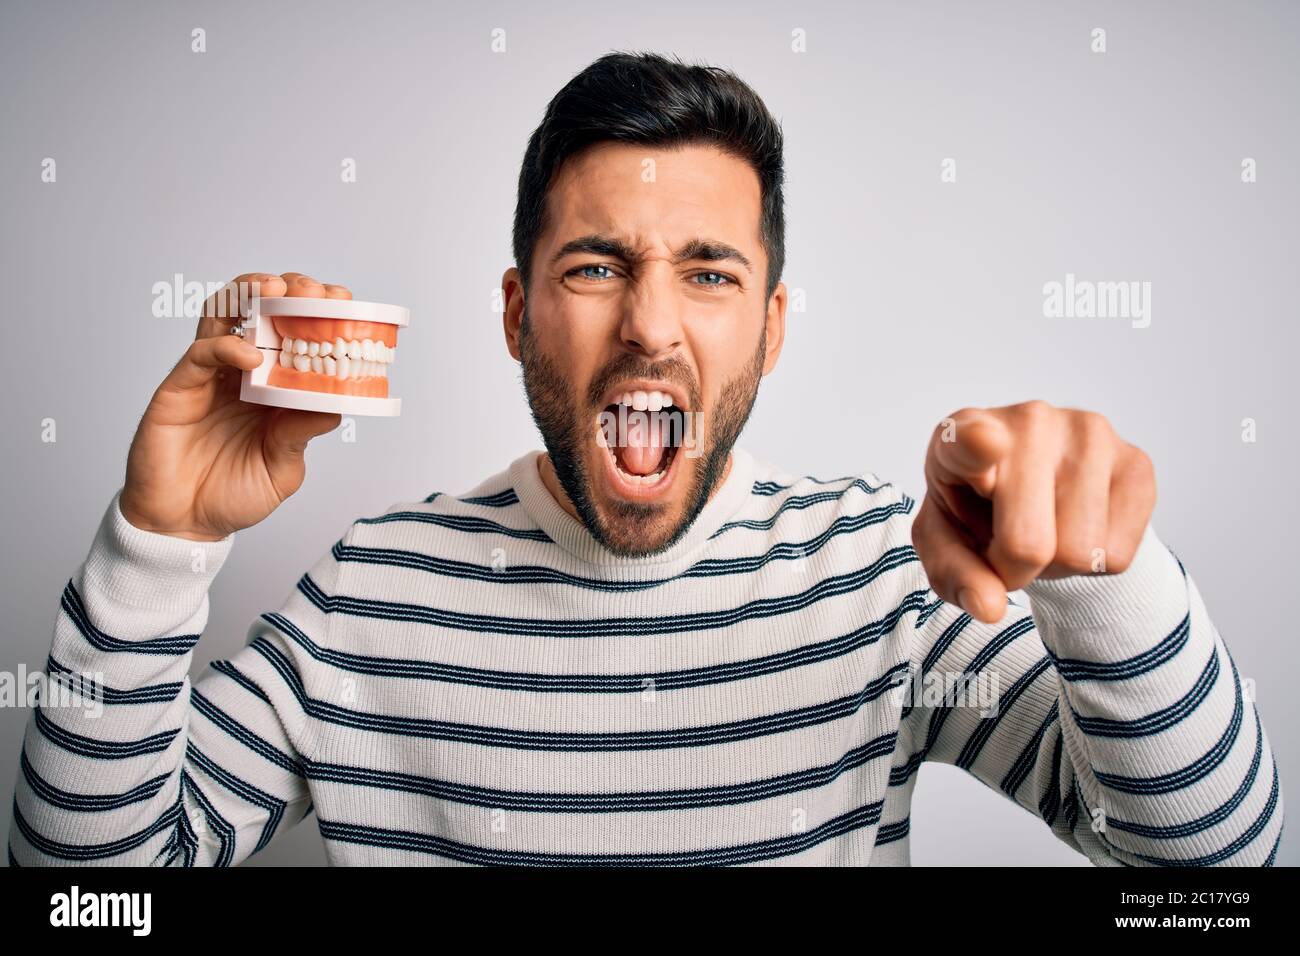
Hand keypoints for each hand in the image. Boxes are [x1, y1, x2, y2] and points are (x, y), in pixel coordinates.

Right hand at [119, 272, 350, 540]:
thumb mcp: (282, 468)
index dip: (318, 314)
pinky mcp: (179, 388)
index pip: (295, 336)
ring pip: (224, 315)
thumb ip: (301, 435)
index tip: (344, 302)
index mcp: (272, 388)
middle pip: (260, 311)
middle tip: (313, 290)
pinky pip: (201, 352)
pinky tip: (250, 355)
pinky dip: (226, 345)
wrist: (183, 527)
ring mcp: (208, 376)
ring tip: (277, 289)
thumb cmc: (230, 496)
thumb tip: (335, 405)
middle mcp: (240, 373)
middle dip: (288, 291)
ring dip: (250, 293)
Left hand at [911, 401, 1156, 623]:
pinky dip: (1094, 562)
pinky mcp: (1135, 460)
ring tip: (1042, 530)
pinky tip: (1075, 526)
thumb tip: (989, 606)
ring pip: (1079, 554)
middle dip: (1013, 570)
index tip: (982, 441)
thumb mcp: (945, 544)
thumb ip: (954, 575)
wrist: (1033, 492)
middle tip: (1005, 547)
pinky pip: (1117, 555)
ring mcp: (1088, 434)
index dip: (977, 445)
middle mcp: (1028, 421)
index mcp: (961, 436)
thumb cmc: (976, 511)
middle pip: (1026, 543)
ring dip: (1056, 566)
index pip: (970, 439)